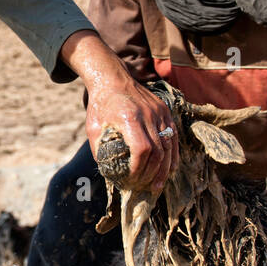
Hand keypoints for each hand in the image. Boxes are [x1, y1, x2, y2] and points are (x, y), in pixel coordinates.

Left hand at [85, 76, 178, 191]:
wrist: (112, 78)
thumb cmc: (100, 105)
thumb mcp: (93, 128)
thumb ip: (100, 151)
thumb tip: (110, 175)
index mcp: (129, 118)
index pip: (142, 150)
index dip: (139, 169)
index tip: (131, 180)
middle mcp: (148, 114)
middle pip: (158, 151)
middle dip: (152, 173)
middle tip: (145, 188)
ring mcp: (159, 112)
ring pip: (169, 146)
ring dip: (164, 168)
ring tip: (158, 185)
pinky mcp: (164, 110)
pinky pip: (173, 136)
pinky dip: (172, 155)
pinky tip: (169, 169)